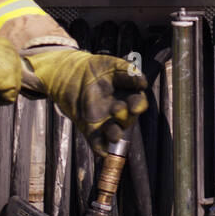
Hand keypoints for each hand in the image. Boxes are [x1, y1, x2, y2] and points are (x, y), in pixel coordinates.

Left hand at [27, 49, 147, 153]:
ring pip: (114, 134)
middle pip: (127, 120)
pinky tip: (101, 149)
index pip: (138, 103)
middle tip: (117, 109)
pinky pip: (97, 143)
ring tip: (112, 132)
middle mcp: (118, 111)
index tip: (135, 105)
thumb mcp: (113, 66)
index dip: (138, 105)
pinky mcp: (90, 129)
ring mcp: (105, 121)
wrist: (71, 73)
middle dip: (125, 117)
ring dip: (114, 134)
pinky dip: (100, 148)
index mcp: (127, 96)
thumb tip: (142, 82)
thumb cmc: (96, 69)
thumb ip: (128, 72)